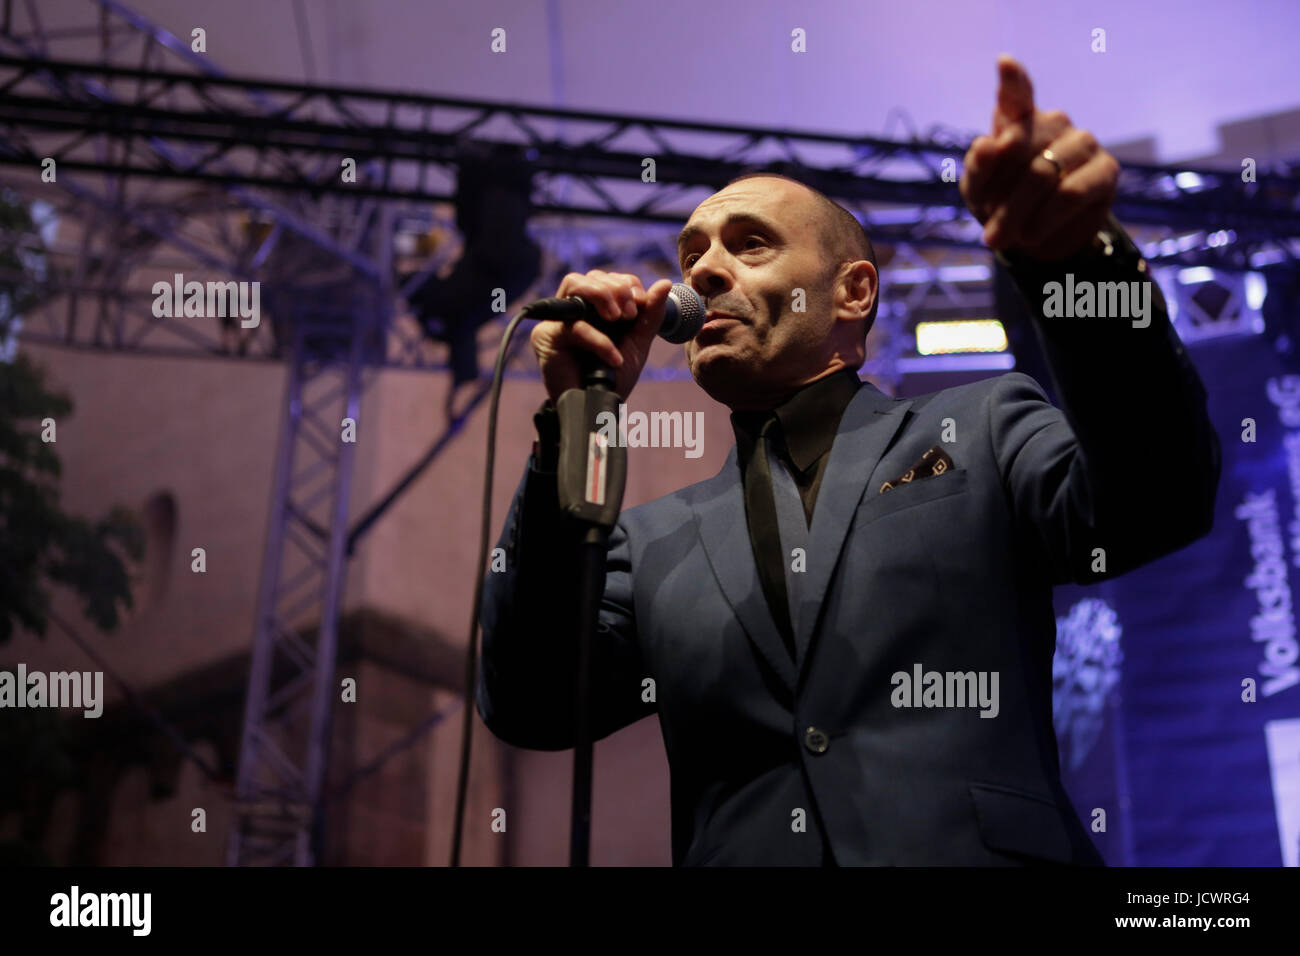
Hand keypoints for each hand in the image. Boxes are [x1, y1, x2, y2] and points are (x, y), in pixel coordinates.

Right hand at [530, 270, 673, 403]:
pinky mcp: (547, 336)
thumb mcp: (637, 343)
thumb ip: (650, 315)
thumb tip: (664, 283)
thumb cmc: (614, 377)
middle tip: (629, 314)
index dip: (627, 284)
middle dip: (617, 288)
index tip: (640, 304)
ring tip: (618, 318)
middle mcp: (576, 309)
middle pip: (592, 275)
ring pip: (574, 283)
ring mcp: (559, 320)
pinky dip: (598, 340)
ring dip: (602, 294)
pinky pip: (574, 326)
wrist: (597, 408)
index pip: (610, 278)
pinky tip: (613, 358)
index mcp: (597, 307)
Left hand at [960, 55, 1119, 261]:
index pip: (1017, 93)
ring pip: (1043, 175)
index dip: (1012, 80)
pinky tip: (1031, 235)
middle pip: (1017, 148)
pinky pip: (1070, 193)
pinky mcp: (1106, 169)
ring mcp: (1082, 141)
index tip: (1004, 64)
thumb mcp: (978, 191)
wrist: (1034, 241)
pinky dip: (1045, 219)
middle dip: (999, 199)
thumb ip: (978, 167)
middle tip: (990, 235)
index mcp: (1018, 119)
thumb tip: (987, 143)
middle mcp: (1053, 122)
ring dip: (1017, 214)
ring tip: (1005, 238)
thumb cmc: (1001, 206)